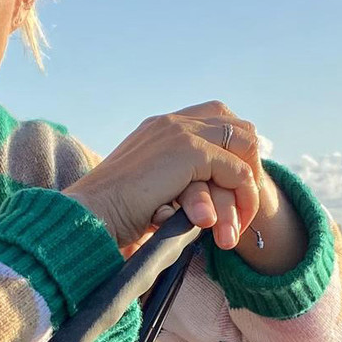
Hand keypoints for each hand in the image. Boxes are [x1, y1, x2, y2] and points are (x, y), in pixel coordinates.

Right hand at [64, 101, 264, 252]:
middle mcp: (172, 122)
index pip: (214, 118)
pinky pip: (237, 172)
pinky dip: (243, 198)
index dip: (232, 148)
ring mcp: (181, 132)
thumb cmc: (110, 213)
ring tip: (242, 218)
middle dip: (250, 160)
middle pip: (237, 124)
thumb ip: (172, 181)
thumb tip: (201, 203)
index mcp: (160, 127)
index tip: (235, 183)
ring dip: (248, 184)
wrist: (91, 213)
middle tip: (246, 198)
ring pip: (243, 146)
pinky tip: (233, 223)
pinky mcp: (188, 151)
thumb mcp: (146, 188)